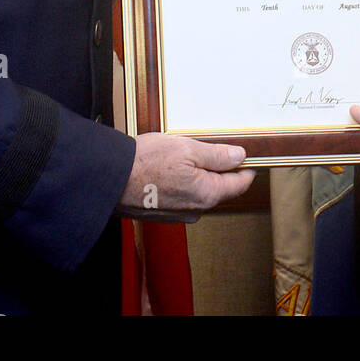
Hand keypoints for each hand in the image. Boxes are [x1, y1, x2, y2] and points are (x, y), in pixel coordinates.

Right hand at [118, 133, 255, 221]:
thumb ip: (217, 155)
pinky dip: (181, 182)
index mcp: (207, 194)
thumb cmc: (146, 162)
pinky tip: (168, 168)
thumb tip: (239, 157)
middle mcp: (196, 210)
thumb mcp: (187, 149)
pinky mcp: (163, 212)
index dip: (246, 168)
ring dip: (197, 174)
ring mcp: (178, 213)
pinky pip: (181, 195)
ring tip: (182, 155)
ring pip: (198, 191)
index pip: (239, 184)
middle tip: (208, 147)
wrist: (111, 179)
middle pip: (218, 187)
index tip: (248, 156)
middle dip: (217, 168)